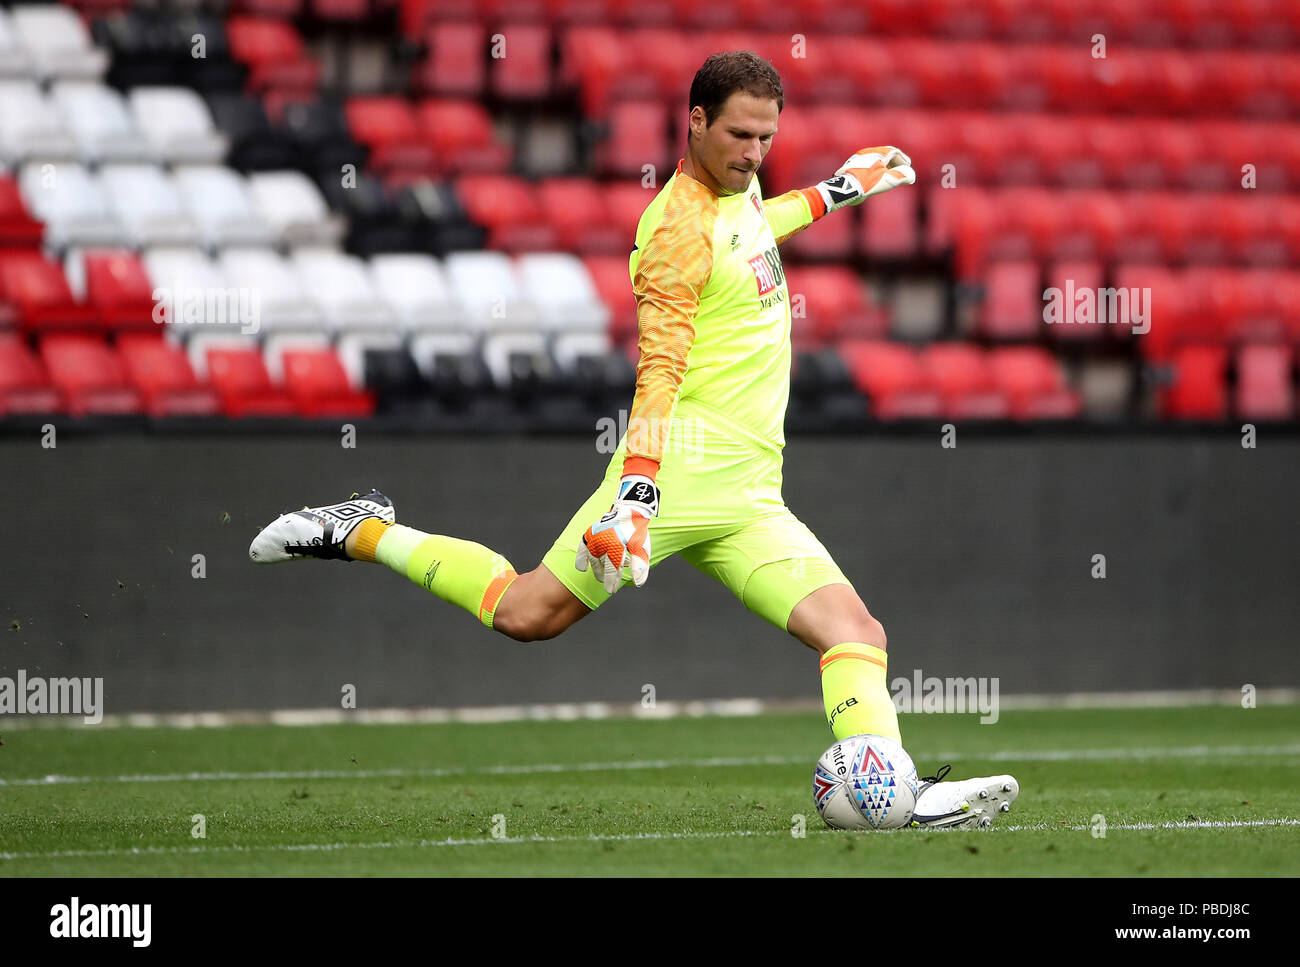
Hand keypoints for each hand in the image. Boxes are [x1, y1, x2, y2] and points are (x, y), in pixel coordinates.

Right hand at [575, 475, 659, 593]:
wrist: (629, 509)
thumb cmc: (637, 531)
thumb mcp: (641, 548)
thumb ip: (639, 566)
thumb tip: (637, 584)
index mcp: (617, 546)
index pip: (612, 569)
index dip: (611, 582)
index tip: (610, 591)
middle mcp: (604, 542)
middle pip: (601, 566)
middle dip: (603, 576)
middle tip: (605, 583)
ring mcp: (595, 537)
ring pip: (592, 559)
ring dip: (596, 569)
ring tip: (600, 575)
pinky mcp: (590, 533)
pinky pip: (583, 549)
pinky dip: (581, 559)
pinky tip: (583, 568)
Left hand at [814, 146, 915, 213]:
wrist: (845, 188)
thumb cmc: (869, 183)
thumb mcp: (890, 180)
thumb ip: (903, 176)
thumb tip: (910, 176)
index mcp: (878, 153)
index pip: (894, 151)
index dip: (903, 159)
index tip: (908, 165)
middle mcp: (866, 153)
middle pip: (883, 155)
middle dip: (893, 162)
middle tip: (899, 170)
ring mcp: (856, 160)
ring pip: (873, 160)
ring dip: (882, 167)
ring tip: (887, 176)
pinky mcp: (849, 168)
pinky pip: (864, 167)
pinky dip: (872, 171)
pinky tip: (872, 180)